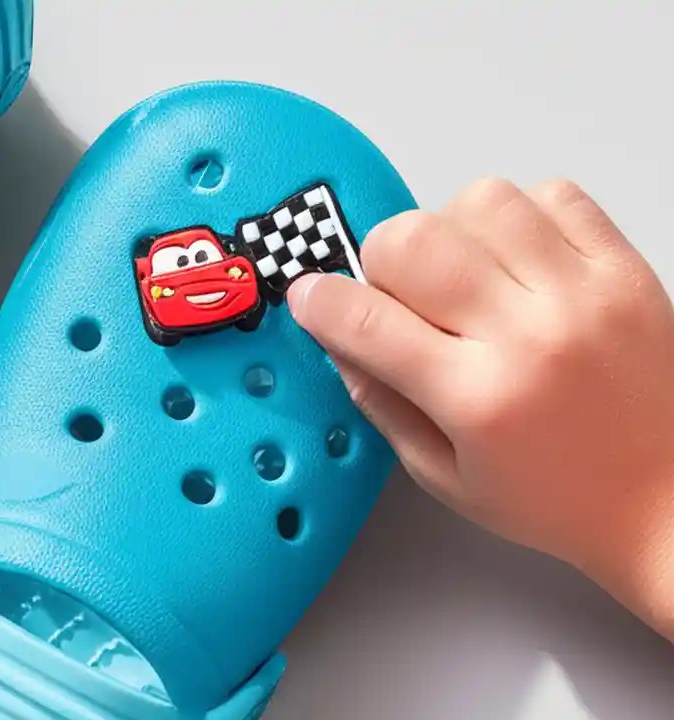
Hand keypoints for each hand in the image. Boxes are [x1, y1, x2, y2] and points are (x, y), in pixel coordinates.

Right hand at [289, 179, 673, 638]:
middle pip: (412, 240)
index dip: (321, 302)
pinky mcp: (625, 268)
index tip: (311, 298)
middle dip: (381, 263)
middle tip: (399, 295)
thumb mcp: (444, 476)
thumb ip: (382, 403)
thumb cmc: (561, 498)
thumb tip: (339, 339)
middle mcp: (531, 335)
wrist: (670, 501)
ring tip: (465, 272)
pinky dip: (519, 214)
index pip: (366, 321)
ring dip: (450, 230)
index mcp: (480, 399)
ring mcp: (584, 293)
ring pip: (478, 201)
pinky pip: (553, 194)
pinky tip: (516, 259)